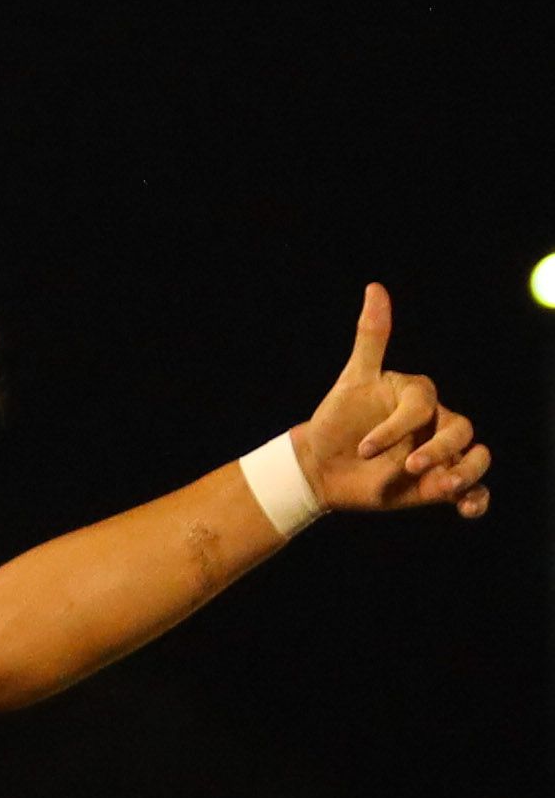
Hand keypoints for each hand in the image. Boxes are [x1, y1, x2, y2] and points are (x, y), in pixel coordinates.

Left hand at [290, 287, 492, 519]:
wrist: (321, 467)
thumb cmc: (337, 421)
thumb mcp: (352, 381)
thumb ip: (371, 339)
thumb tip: (375, 287)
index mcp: (418, 397)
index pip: (423, 407)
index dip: (397, 427)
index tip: (366, 448)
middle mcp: (436, 423)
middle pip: (461, 430)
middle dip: (440, 449)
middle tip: (411, 467)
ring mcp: (440, 454)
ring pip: (475, 457)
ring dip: (467, 473)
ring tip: (444, 489)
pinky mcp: (437, 485)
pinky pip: (471, 491)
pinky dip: (475, 500)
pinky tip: (467, 511)